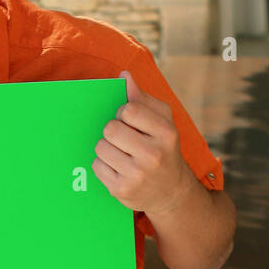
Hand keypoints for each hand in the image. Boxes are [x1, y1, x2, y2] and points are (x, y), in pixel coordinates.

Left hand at [91, 69, 192, 217]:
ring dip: (106, 148)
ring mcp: (137, 175)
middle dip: (113, 131)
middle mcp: (153, 155)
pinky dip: (103, 165)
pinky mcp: (121, 190)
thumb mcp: (163, 122)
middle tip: (123, 140)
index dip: (124, 113)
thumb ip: (143, 99)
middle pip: (110, 129)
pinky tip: (117, 168)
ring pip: (100, 147)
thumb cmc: (164, 149)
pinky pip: (96, 166)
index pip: (128, 110)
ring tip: (121, 154)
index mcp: (166, 133)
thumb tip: (124, 76)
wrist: (171, 192)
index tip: (130, 122)